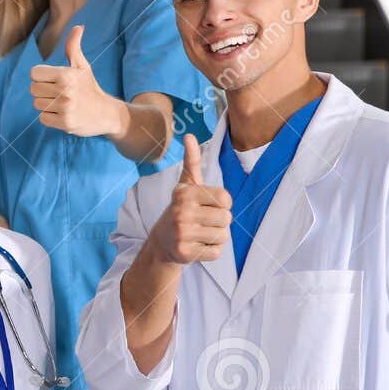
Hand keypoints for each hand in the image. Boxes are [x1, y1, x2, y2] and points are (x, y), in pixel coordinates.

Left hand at [28, 25, 118, 137]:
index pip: (34, 73)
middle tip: (58, 93)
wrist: (106, 114)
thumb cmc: (90, 87)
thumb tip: (78, 26)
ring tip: (62, 104)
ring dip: (46, 105)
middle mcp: (65, 91)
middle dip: (43, 91)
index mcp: (66, 74)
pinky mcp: (65, 123)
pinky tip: (63, 114)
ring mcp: (65, 108)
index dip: (41, 76)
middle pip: (33, 89)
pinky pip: (42, 119)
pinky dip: (50, 118)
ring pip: (37, 104)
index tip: (53, 80)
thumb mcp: (82, 66)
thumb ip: (73, 47)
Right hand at [147, 133, 231, 265]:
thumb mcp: (186, 186)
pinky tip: (197, 246)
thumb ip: (192, 161)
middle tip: (203, 222)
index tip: (207, 207)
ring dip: (216, 237)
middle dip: (219, 222)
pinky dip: (210, 251)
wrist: (162, 242)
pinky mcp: (185, 253)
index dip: (222, 205)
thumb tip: (189, 136)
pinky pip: (216, 252)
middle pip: (226, 219)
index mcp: (185, 193)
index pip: (226, 200)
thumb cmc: (181, 209)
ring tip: (200, 234)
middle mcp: (182, 212)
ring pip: (223, 236)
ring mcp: (182, 234)